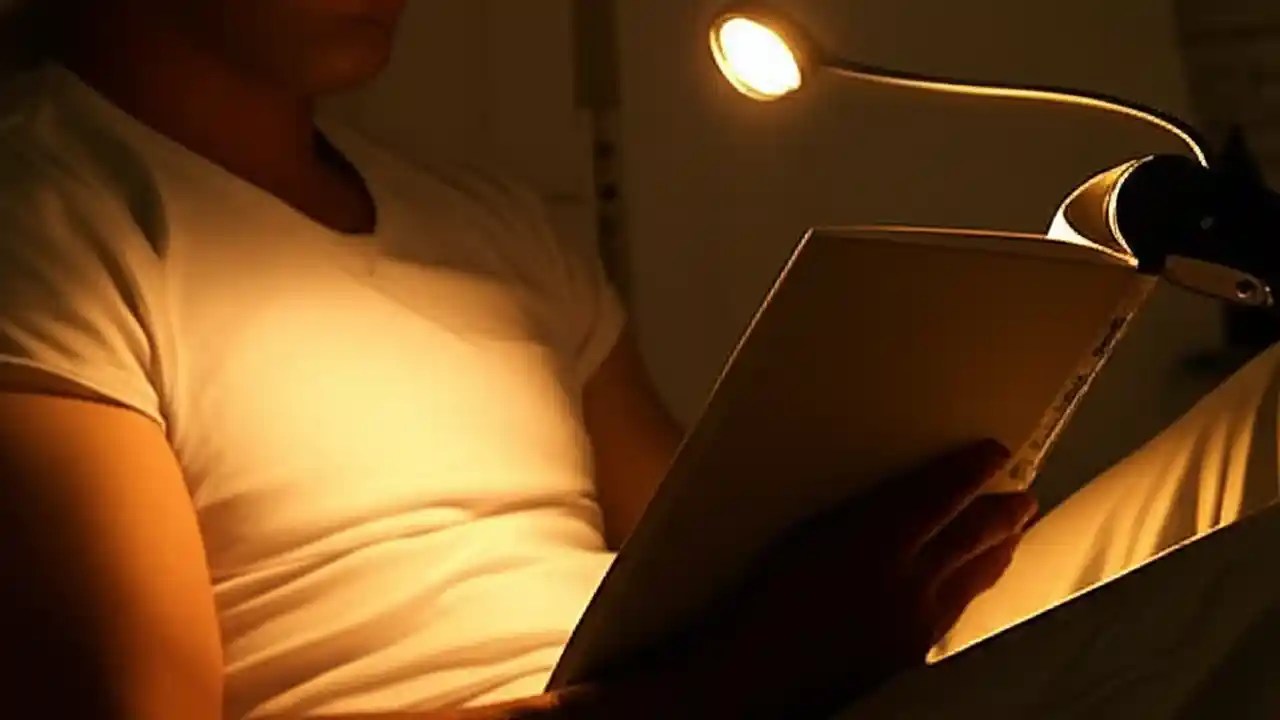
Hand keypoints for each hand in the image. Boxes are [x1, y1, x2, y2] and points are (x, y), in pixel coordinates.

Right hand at [676, 441, 1036, 716]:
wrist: (764, 676)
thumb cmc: (769, 602)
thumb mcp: (807, 538)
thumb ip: (857, 514)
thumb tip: (892, 495)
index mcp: (875, 541)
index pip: (940, 494)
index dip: (971, 470)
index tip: (993, 453)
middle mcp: (908, 579)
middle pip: (974, 534)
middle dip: (1005, 510)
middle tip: (1025, 492)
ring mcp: (918, 618)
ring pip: (977, 574)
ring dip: (1001, 546)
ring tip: (1016, 529)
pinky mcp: (916, 649)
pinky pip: (959, 606)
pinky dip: (976, 582)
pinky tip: (977, 577)